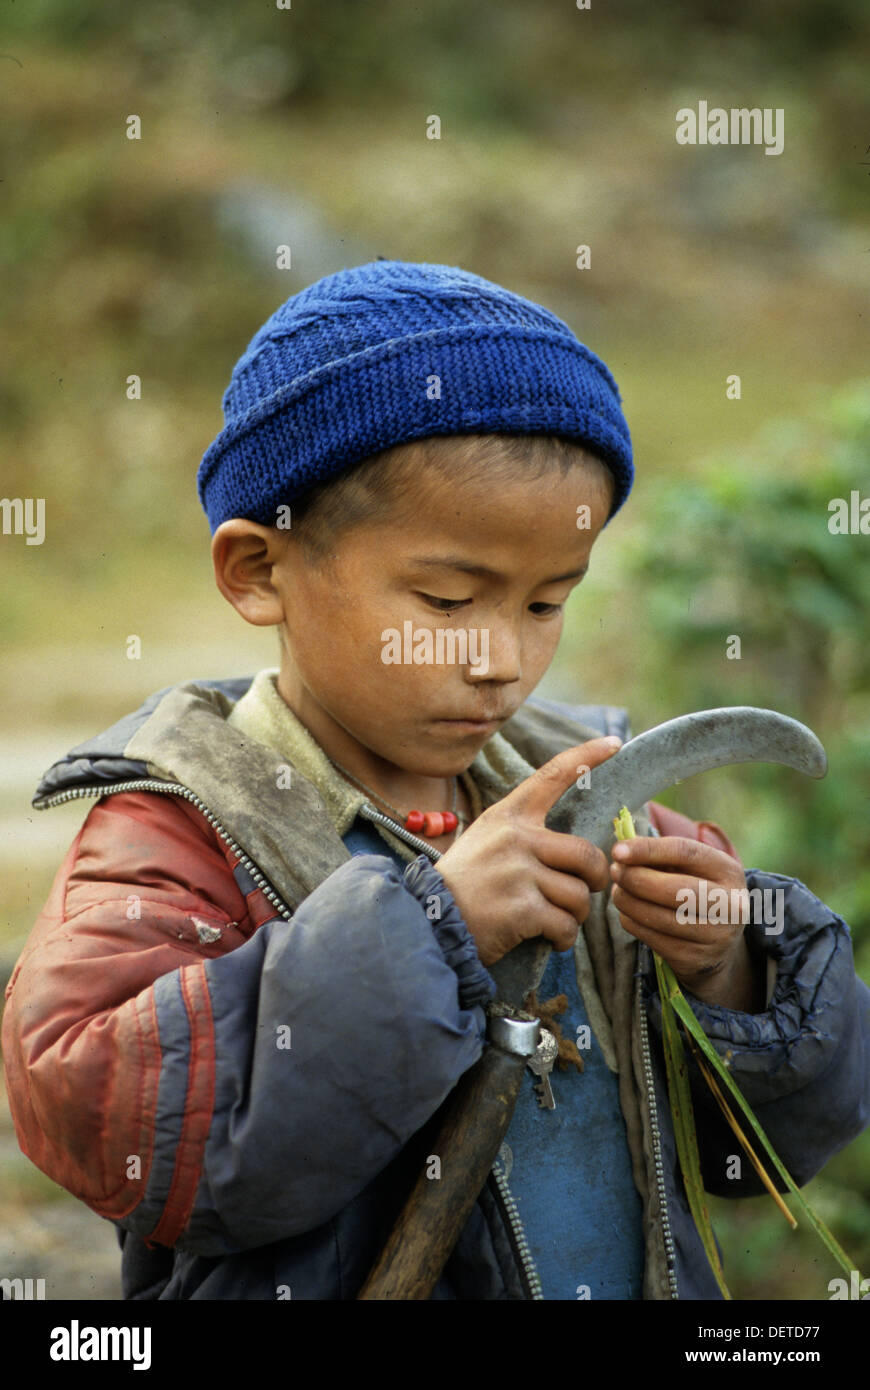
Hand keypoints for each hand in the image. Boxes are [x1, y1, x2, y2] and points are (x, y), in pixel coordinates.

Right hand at [435, 737, 622, 966]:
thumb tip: (573, 847)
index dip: (587, 756)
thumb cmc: (464, 884)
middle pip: (587, 854)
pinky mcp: (521, 909)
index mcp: (508, 815)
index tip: (615, 743)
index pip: (552, 776)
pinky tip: (548, 938)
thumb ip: (524, 836)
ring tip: (552, 919)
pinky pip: (565, 924)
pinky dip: (563, 937)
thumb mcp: (485, 841)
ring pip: (579, 895)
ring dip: (574, 915)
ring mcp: (518, 872)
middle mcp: (515, 837)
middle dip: (595, 879)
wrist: (430, 921)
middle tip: (587, 891)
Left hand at [609, 835, 760, 1010]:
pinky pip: (653, 939)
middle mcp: (730, 904)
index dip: (648, 850)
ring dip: (629, 902)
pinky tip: (626, 913)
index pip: (686, 853)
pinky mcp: (696, 959)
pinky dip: (632, 922)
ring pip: (660, 917)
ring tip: (617, 892)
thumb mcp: (693, 870)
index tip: (617, 850)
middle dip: (636, 878)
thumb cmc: (697, 893)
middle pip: (675, 889)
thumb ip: (663, 857)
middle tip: (615, 871)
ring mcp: (715, 936)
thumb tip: (622, 852)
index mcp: (729, 871)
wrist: (719, 944)